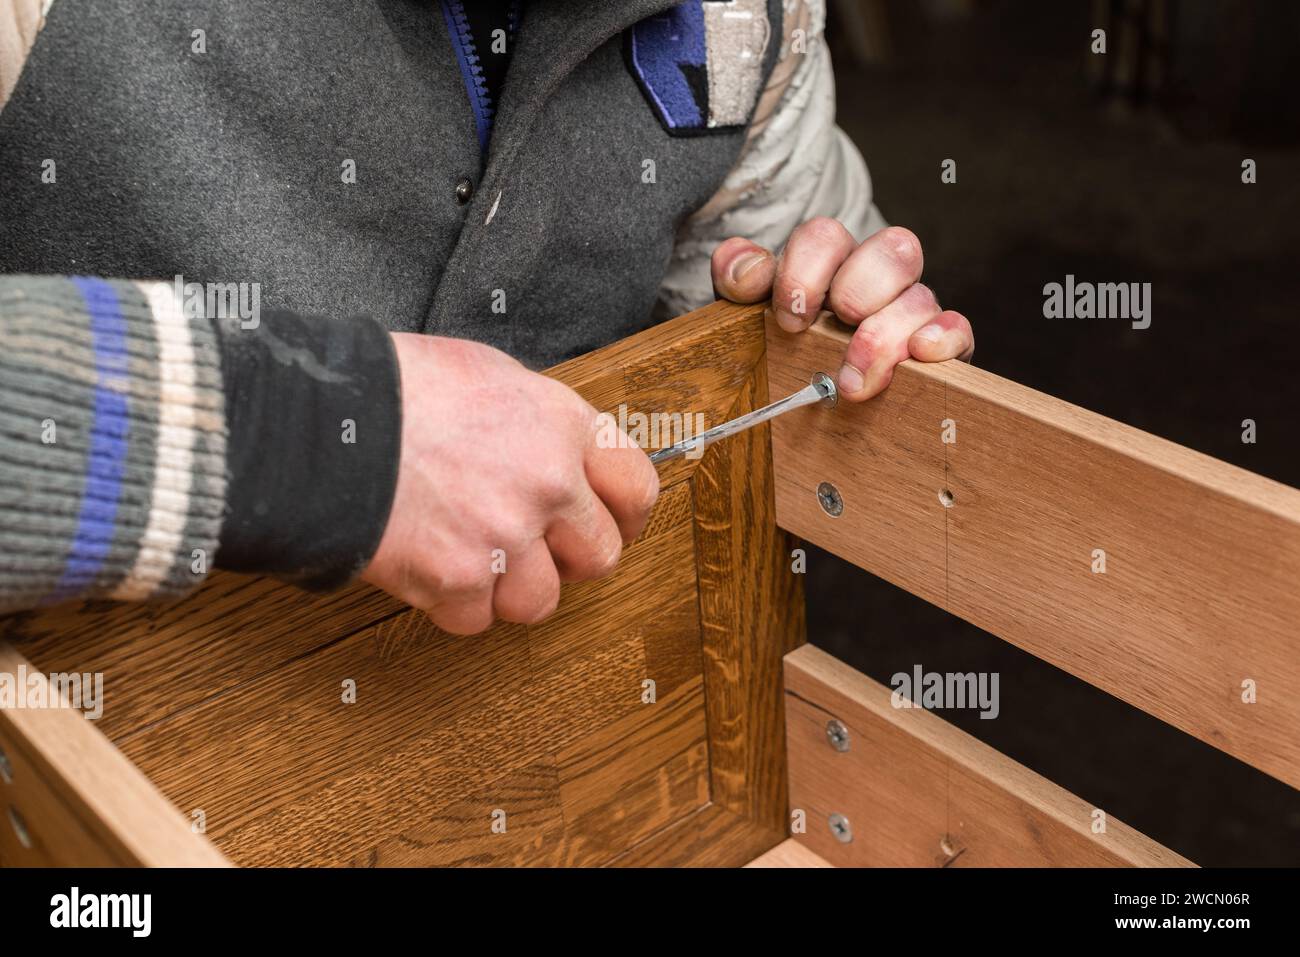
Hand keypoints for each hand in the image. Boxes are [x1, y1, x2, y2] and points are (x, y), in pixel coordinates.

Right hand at [363, 334, 658, 633]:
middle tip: (532, 548)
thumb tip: (559, 455)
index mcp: (561, 426)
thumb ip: (539, 423)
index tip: (614, 524)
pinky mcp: (457, 579)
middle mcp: (546, 485)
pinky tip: (430, 567)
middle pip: (599, 556)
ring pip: (540, 600)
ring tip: (472, 558)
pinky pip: (476, 619)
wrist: (319, 420)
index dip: (627, 515)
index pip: (637, 487)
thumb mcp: (489, 376)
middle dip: (567, 558)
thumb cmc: (393, 388)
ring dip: (508, 590)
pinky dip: (453, 604)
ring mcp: (504, 536)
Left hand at [711, 219, 973, 399]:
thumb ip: (739, 279)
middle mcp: (878, 276)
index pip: (826, 237)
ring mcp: (911, 309)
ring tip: (856, 382)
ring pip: (921, 296)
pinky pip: (958, 329)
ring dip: (887, 337)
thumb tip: (749, 271)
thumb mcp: (747, 308)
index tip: (790, 319)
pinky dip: (946, 337)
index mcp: (830, 260)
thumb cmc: (782, 341)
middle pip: (892, 249)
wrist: (802, 385)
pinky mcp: (940, 346)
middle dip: (860, 290)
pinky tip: (922, 354)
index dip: (807, 273)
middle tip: (836, 328)